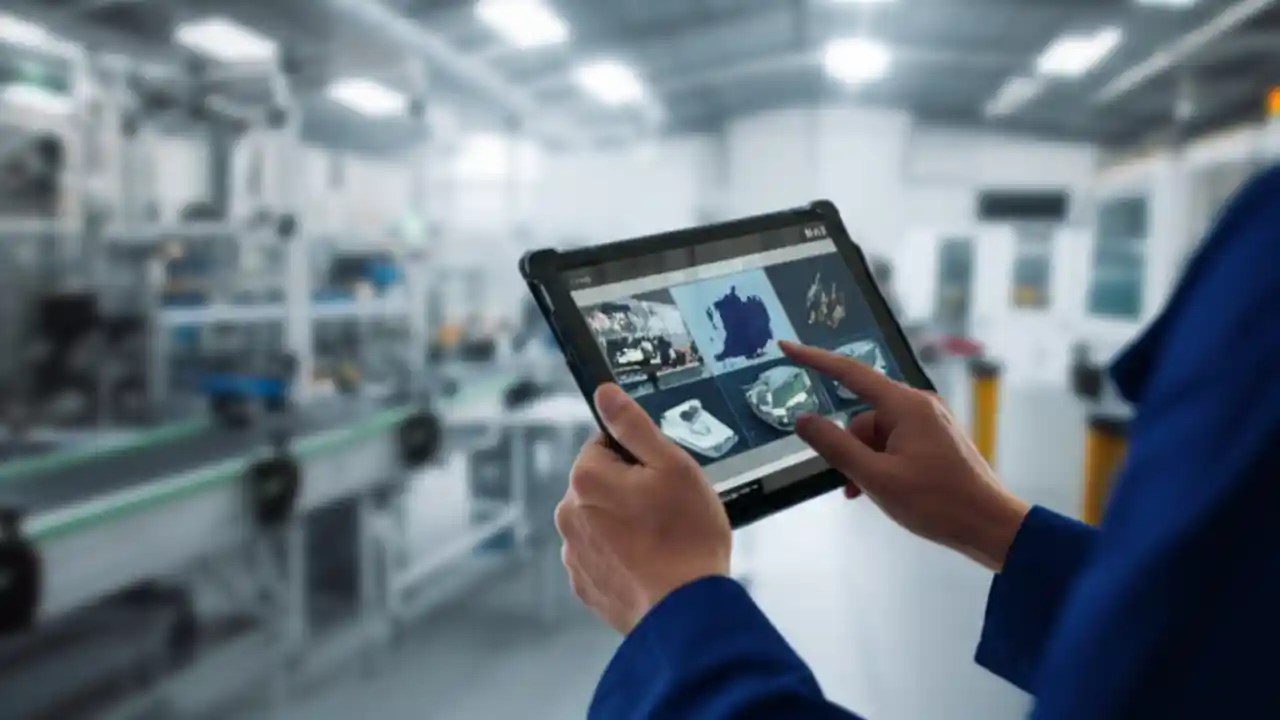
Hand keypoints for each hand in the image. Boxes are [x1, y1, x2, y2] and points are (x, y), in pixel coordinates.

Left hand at [555, 384, 731, 633]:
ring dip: (624, 524)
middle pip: (601, 483)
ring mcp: (573, 552)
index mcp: (586, 477)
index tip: (662, 479)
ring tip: (662, 541)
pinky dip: (621, 556)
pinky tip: (650, 565)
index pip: (605, 445)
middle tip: (668, 511)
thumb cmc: (687, 534)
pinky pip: (601, 555)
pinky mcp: (583, 584)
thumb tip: (603, 392)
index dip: (639, 458)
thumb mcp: (672, 465)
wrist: (686, 610)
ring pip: (601, 520)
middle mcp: (567, 512)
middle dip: (630, 490)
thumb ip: (633, 426)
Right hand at [781, 342, 1029, 571]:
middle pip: (863, 414)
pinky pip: (895, 442)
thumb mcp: (876, 477)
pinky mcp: (936, 439)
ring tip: (868, 494)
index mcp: (905, 405)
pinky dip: (881, 462)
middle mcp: (919, 404)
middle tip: (849, 484)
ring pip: (877, 433)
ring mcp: (930, 422)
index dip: (814, 359)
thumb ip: (835, 446)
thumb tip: (803, 419)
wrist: (990, 525)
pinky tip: (882, 490)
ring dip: (865, 461)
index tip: (786, 347)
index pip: (850, 372)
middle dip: (848, 447)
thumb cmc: (935, 502)